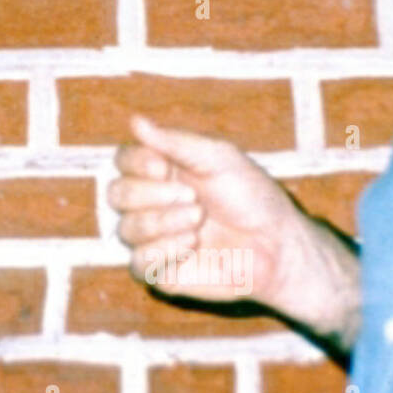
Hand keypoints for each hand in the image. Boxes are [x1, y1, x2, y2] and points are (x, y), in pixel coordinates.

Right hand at [109, 114, 313, 308]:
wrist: (277, 244)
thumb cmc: (251, 196)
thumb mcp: (218, 158)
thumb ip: (174, 141)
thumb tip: (134, 121)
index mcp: (160, 172)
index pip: (122, 161)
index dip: (136, 163)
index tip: (165, 167)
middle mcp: (150, 204)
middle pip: (116, 194)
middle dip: (151, 194)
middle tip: (193, 198)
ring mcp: (152, 239)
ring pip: (126, 229)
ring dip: (163, 222)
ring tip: (199, 221)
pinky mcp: (159, 272)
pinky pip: (137, 262)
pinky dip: (163, 250)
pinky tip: (191, 245)